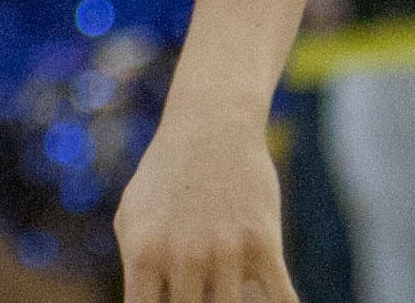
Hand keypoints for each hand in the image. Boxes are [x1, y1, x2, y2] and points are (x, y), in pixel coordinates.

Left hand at [117, 112, 295, 302]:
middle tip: (203, 292)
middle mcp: (183, 257)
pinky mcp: (264, 245)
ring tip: (231, 288)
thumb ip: (137, 267)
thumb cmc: (166, 177)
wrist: (211, 128)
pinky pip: (281, 301)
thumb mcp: (133, 218)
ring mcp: (226, 253)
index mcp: (144, 254)